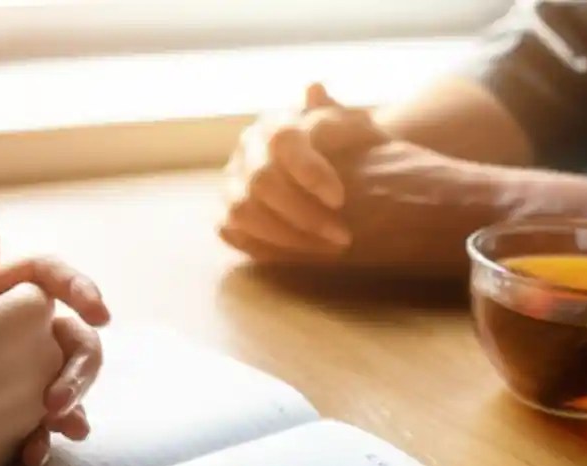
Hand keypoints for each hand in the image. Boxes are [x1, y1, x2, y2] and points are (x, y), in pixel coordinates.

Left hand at [0, 210, 110, 429]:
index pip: (46, 280)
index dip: (80, 291)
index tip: (101, 314)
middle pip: (60, 336)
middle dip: (79, 362)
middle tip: (66, 395)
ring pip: (47, 381)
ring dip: (66, 405)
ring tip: (66, 429)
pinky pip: (20, 420)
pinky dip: (36, 436)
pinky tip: (37, 453)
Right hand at [220, 83, 389, 260]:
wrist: (345, 175)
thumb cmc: (353, 154)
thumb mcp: (357, 131)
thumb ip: (339, 114)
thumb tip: (313, 88)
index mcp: (276, 124)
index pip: (283, 142)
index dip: (309, 172)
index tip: (340, 199)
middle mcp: (248, 150)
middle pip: (261, 182)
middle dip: (303, 214)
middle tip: (342, 237)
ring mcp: (233, 182)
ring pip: (242, 211)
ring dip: (286, 236)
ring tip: (327, 251)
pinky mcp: (229, 214)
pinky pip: (232, 232)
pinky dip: (262, 245)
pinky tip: (300, 256)